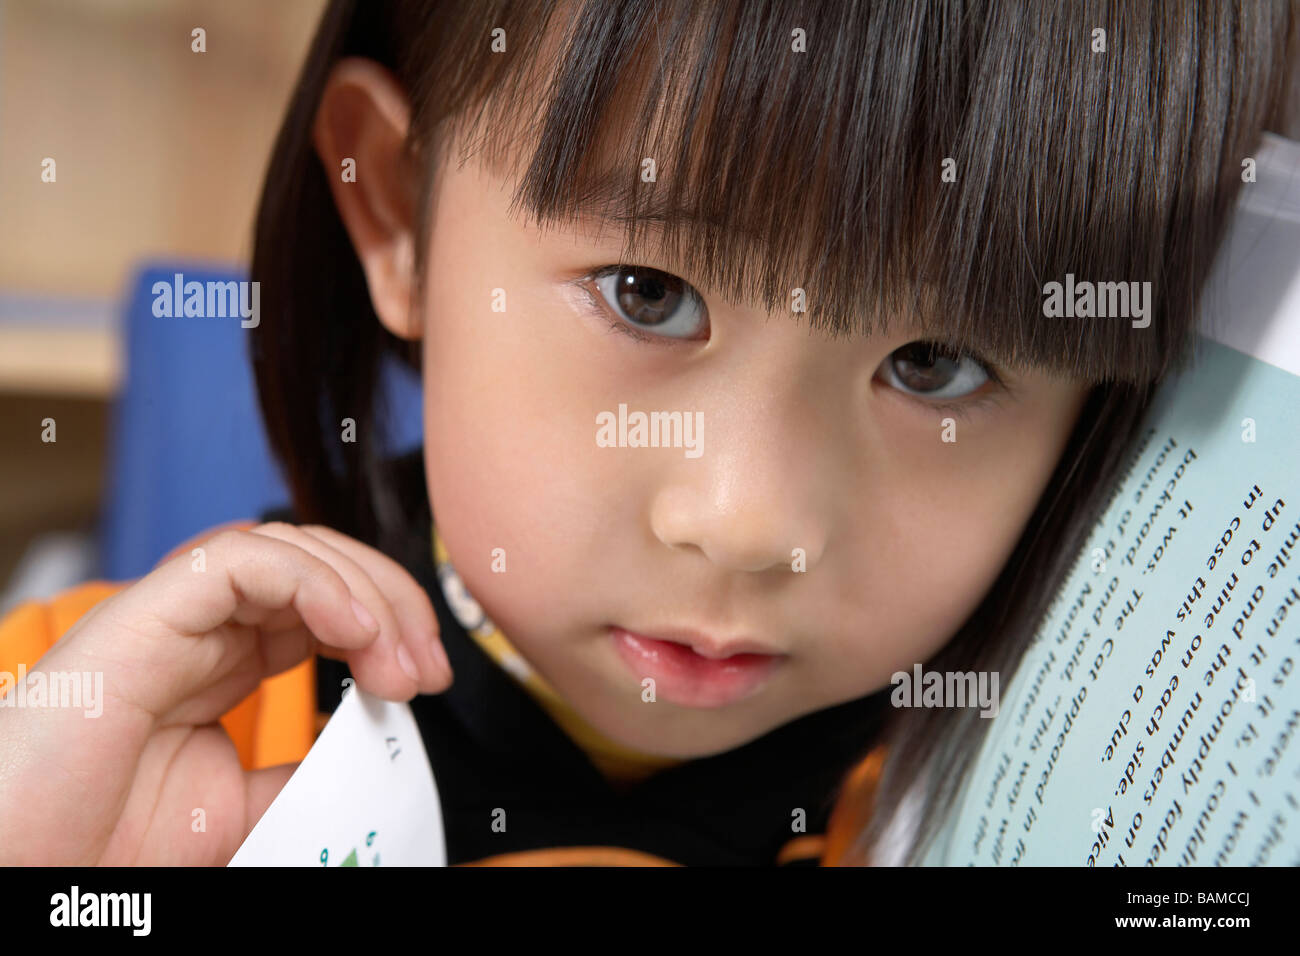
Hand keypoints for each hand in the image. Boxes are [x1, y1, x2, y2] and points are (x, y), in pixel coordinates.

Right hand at [0, 522, 449, 864]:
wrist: (21, 866)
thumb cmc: (101, 836)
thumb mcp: (241, 806)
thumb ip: (305, 766)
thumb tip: (379, 742)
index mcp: (226, 660)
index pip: (327, 603)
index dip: (390, 624)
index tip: (428, 679)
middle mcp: (206, 626)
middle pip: (322, 565)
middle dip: (392, 603)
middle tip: (426, 668)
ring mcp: (175, 613)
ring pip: (292, 547)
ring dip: (364, 594)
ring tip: (396, 661)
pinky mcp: (146, 611)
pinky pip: (242, 558)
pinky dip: (313, 582)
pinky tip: (352, 632)